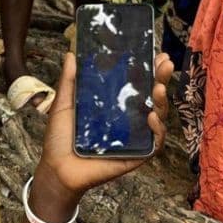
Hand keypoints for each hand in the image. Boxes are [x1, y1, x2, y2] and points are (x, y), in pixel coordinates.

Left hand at [31, 52, 173, 214]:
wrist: (56, 169)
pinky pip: (154, 143)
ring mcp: (134, 136)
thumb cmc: (60, 138)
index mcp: (113, 104)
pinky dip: (158, 130)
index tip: (156, 53)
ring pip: (158, 116)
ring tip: (160, 87)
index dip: (148, 68)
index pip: (135, 83)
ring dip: (163, 101)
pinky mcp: (137, 155)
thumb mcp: (63, 105)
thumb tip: (71, 53)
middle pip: (151, 96)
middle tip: (166, 63)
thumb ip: (69, 81)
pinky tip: (152, 117)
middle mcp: (127, 118)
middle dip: (162, 78)